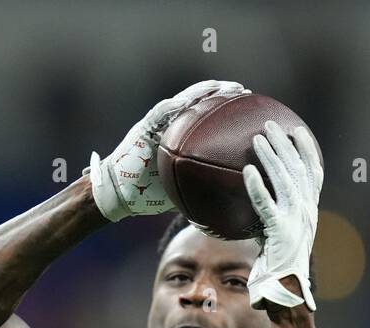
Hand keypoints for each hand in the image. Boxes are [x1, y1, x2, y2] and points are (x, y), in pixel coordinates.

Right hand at [87, 79, 249, 221]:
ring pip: (181, 101)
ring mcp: (156, 126)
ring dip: (200, 92)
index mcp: (180, 139)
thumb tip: (227, 198)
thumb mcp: (181, 189)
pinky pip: (157, 114)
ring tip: (221, 87)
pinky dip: (170, 106)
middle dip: (221, 93)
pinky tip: (184, 100)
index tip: (250, 108)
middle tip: (245, 91)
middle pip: (199, 103)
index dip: (227, 111)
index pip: (207, 118)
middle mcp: (170, 127)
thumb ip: (200, 185)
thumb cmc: (147, 194)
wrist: (118, 195)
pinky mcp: (141, 130)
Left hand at [243, 121, 321, 310]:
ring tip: (257, 138)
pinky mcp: (280, 234)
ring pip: (285, 181)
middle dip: (286, 144)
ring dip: (272, 157)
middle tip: (270, 124)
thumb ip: (268, 219)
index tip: (297, 131)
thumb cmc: (276, 271)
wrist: (286, 297)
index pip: (313, 174)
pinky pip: (267, 205)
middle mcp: (307, 214)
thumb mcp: (274, 238)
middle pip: (299, 169)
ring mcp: (295, 223)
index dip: (307, 150)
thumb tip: (247, 206)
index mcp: (309, 213)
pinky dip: (258, 187)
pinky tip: (248, 172)